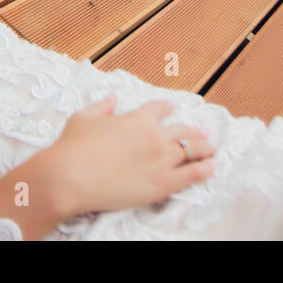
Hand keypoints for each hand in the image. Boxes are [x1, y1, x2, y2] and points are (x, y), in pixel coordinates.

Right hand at [41, 94, 215, 217]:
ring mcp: (160, 160)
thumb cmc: (72, 147)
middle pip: (183, 131)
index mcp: (138, 119)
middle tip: (201, 134)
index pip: (160, 109)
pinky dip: (204, 169)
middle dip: (193, 131)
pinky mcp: (161, 184)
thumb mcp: (83, 118)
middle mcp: (154, 136)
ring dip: (203, 149)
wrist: (70, 177)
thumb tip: (112, 98)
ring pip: (191, 151)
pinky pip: (192, 174)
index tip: (173, 109)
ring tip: (210, 150)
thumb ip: (101, 106)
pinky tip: (211, 166)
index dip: (167, 108)